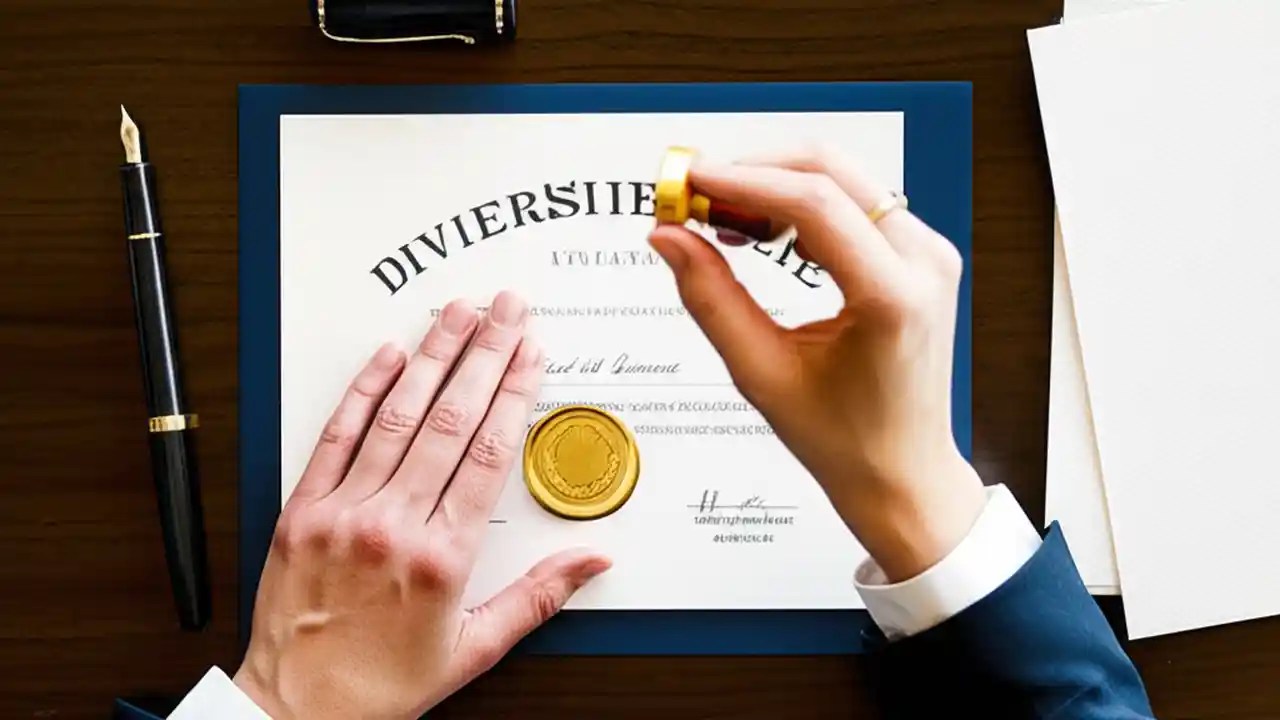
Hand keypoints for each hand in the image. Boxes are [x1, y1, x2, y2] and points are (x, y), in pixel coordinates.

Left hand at [234, 292, 609, 719]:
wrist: (296, 709)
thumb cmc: (382, 684)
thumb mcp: (474, 648)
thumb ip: (537, 596)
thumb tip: (592, 561)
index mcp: (442, 557)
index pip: (490, 453)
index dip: (515, 392)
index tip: (531, 353)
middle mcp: (393, 524)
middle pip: (451, 419)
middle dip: (484, 354)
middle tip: (506, 308)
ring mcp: (344, 512)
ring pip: (397, 415)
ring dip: (432, 356)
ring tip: (457, 313)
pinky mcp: (302, 510)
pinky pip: (337, 436)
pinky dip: (363, 390)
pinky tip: (389, 354)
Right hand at [648, 148, 984, 581]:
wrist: (904, 473)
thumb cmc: (846, 439)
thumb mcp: (762, 373)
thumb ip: (711, 298)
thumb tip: (668, 238)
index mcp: (893, 297)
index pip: (814, 203)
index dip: (743, 181)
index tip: (689, 180)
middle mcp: (924, 263)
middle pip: (831, 170)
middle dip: (754, 172)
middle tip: (694, 194)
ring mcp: (929, 254)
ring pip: (843, 179)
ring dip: (776, 186)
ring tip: (721, 219)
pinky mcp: (921, 256)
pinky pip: (856, 204)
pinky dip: (803, 205)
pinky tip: (763, 233)